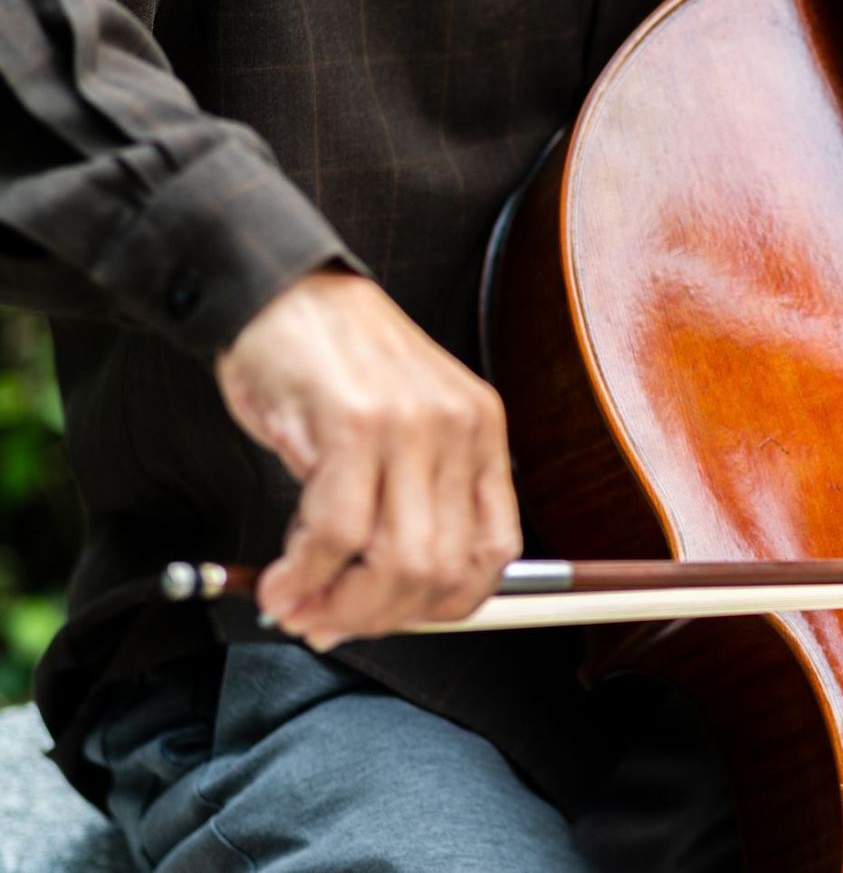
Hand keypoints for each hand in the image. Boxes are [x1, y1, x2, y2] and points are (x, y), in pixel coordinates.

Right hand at [215, 270, 519, 651]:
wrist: (278, 288)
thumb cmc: (329, 363)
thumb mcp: (396, 427)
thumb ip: (402, 503)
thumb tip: (375, 602)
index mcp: (481, 432)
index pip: (496, 552)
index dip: (443, 605)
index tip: (390, 620)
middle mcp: (461, 430)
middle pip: (446, 569)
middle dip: (383, 617)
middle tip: (329, 623)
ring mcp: (413, 427)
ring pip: (400, 562)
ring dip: (344, 605)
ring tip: (299, 607)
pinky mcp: (355, 426)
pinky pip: (339, 534)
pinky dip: (305, 576)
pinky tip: (281, 583)